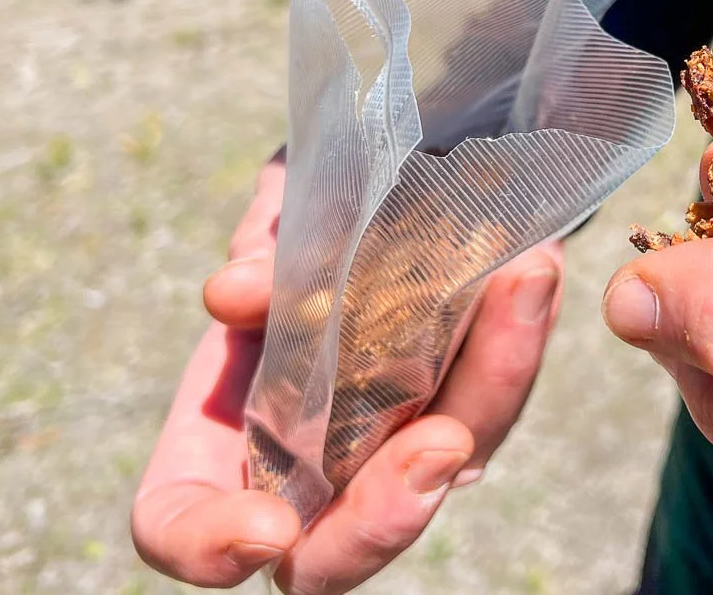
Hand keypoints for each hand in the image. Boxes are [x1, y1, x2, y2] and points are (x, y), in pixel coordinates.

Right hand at [133, 148, 564, 593]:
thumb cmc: (317, 202)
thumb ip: (262, 250)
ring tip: (521, 287)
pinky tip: (532, 272)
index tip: (266, 526)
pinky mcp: (471, 402)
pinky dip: (517, 338)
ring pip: (444, 466)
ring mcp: (394, 442)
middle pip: (331, 551)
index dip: (206, 544)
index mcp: (219, 425)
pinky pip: (496, 393)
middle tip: (440, 446)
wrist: (408, 159)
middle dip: (386, 519)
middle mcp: (308, 459)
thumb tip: (236, 295)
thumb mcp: (283, 211)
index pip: (180, 520)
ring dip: (489, 388)